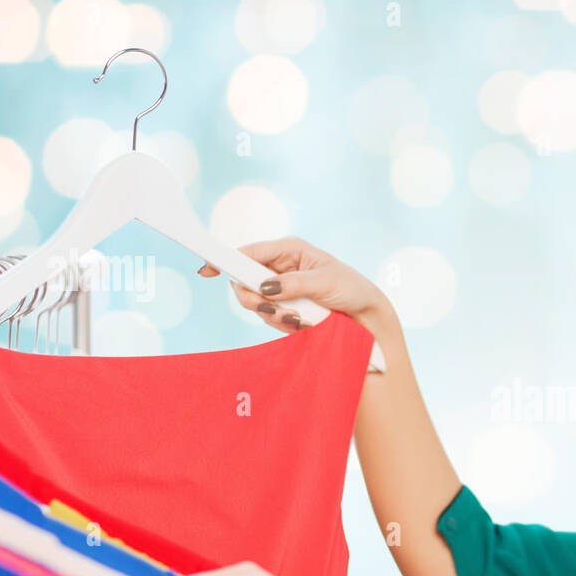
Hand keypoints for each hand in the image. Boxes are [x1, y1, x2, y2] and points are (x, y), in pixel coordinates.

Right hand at [198, 236, 393, 334]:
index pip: (248, 252)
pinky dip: (283, 324)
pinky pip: (270, 319)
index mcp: (288, 251)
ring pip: (256, 304)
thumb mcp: (324, 282)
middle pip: (245, 282)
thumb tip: (264, 287)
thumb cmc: (352, 289)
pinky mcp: (286, 311)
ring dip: (274, 315)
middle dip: (255, 299)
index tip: (208, 270)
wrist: (368, 318)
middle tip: (272, 309)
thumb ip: (292, 284)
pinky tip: (303, 324)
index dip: (226, 260)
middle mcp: (280, 269)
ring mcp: (281, 291)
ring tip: (300, 318)